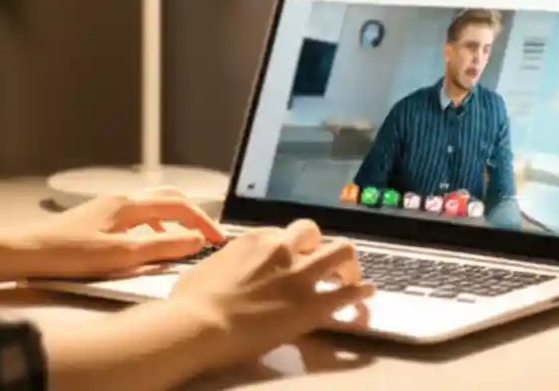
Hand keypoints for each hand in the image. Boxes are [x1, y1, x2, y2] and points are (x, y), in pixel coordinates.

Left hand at [26, 187, 225, 278]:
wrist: (27, 252)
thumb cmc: (69, 254)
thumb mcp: (121, 256)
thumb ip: (161, 249)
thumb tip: (195, 241)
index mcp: (129, 204)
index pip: (179, 207)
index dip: (203, 223)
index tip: (217, 241)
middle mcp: (122, 199)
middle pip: (170, 198)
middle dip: (194, 214)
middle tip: (210, 235)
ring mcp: (110, 206)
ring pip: (154, 206)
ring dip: (176, 220)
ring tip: (187, 241)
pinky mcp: (101, 218)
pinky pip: (140, 215)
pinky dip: (157, 226)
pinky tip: (152, 245)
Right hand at [167, 220, 375, 368]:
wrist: (202, 323)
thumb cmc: (192, 299)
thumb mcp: (207, 267)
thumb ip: (226, 262)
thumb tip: (224, 268)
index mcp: (256, 239)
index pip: (284, 234)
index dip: (291, 247)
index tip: (291, 261)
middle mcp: (283, 248)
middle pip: (315, 234)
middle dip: (321, 247)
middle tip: (323, 266)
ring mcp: (301, 275)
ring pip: (342, 251)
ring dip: (348, 264)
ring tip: (352, 278)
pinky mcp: (313, 304)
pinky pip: (349, 293)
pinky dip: (361, 293)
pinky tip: (367, 296)